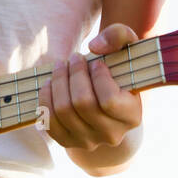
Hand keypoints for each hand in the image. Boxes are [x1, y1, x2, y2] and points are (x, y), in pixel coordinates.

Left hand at [38, 24, 141, 150]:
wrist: (107, 101)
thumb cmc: (118, 70)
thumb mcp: (127, 48)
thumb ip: (118, 36)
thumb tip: (95, 47)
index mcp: (132, 116)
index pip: (109, 100)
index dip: (98, 77)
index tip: (96, 62)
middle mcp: (112, 135)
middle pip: (82, 104)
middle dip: (74, 74)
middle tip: (74, 58)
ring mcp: (89, 142)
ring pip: (63, 111)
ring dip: (58, 82)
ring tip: (60, 67)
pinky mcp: (68, 142)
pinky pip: (49, 121)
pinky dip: (46, 99)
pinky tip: (50, 84)